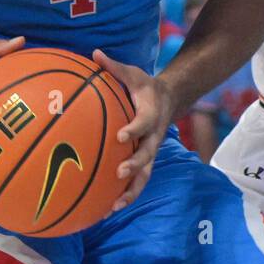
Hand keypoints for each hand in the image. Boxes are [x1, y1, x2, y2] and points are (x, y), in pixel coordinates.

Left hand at [92, 50, 172, 212]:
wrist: (169, 99)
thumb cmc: (145, 86)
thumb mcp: (133, 74)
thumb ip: (114, 67)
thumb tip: (94, 53)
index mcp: (151, 114)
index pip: (144, 123)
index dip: (134, 129)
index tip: (121, 135)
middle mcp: (154, 137)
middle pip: (148, 154)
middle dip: (135, 164)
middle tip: (120, 171)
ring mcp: (151, 151)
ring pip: (145, 175)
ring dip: (131, 190)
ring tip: (114, 206)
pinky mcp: (145, 161)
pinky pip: (137, 181)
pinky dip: (125, 195)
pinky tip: (107, 209)